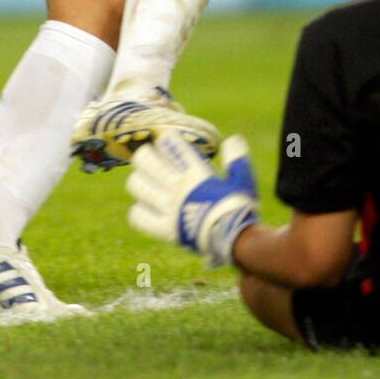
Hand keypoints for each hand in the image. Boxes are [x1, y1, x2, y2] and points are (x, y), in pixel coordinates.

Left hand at [126, 130, 260, 268]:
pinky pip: (138, 216)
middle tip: (153, 158)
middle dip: (146, 155)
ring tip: (147, 180)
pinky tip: (147, 207)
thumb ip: (237, 158)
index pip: (169, 144)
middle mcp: (177, 187)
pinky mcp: (163, 228)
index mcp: (195, 172)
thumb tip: (233, 139)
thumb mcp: (243, 179)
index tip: (169, 140)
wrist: (234, 239)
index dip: (166, 139)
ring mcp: (168, 208)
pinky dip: (139, 210)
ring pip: (136, 185)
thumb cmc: (239, 208)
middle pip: (144, 160)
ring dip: (140, 179)